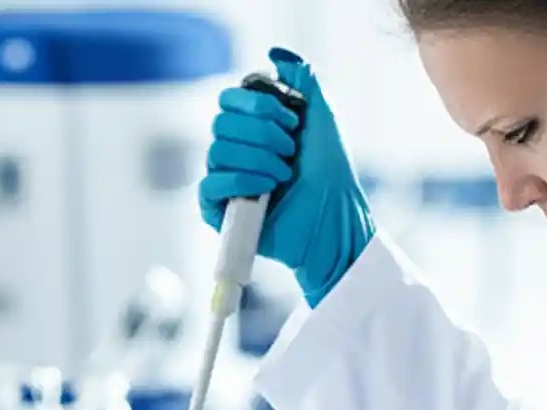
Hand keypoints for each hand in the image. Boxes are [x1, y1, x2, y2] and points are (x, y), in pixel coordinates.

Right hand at [200, 47, 375, 307]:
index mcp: (252, 125)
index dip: (259, 105)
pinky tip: (267, 189)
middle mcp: (235, 149)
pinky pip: (211, 183)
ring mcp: (225, 178)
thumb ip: (303, 79)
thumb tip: (276, 54)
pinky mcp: (219, 209)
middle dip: (263, 134)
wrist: (335, 219)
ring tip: (284, 175)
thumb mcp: (322, 116)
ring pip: (217, 150)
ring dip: (259, 160)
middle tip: (290, 152)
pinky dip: (241, 181)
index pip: (230, 98)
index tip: (292, 120)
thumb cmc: (330, 173)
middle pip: (222, 121)